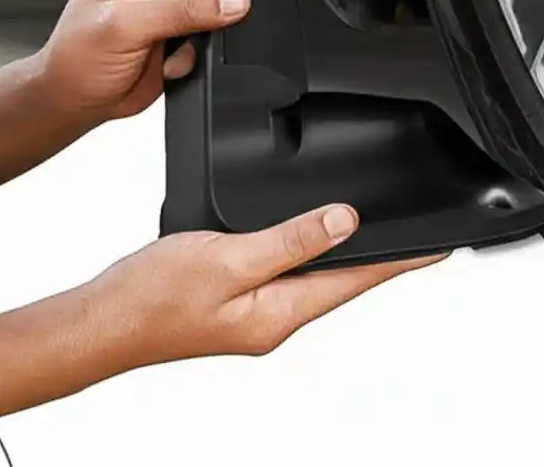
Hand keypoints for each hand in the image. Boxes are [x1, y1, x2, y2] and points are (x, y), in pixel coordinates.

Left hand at [38, 0, 249, 124]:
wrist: (72, 102)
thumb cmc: (76, 59)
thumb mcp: (127, 27)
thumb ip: (183, 10)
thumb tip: (231, 0)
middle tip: (204, 22)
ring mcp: (167, 9)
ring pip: (215, 6)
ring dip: (205, 32)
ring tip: (177, 47)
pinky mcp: (176, 38)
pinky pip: (209, 38)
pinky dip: (197, 54)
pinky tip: (171, 62)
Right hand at [84, 205, 447, 367]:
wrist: (101, 322)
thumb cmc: (151, 297)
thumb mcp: (227, 257)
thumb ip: (288, 240)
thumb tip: (343, 221)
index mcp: (280, 312)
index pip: (359, 280)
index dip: (403, 260)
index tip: (442, 246)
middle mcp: (273, 319)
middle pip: (343, 283)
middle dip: (382, 259)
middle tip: (420, 239)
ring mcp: (253, 315)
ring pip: (314, 279)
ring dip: (345, 257)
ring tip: (376, 238)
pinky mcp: (232, 304)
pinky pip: (283, 275)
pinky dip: (304, 254)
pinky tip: (305, 242)